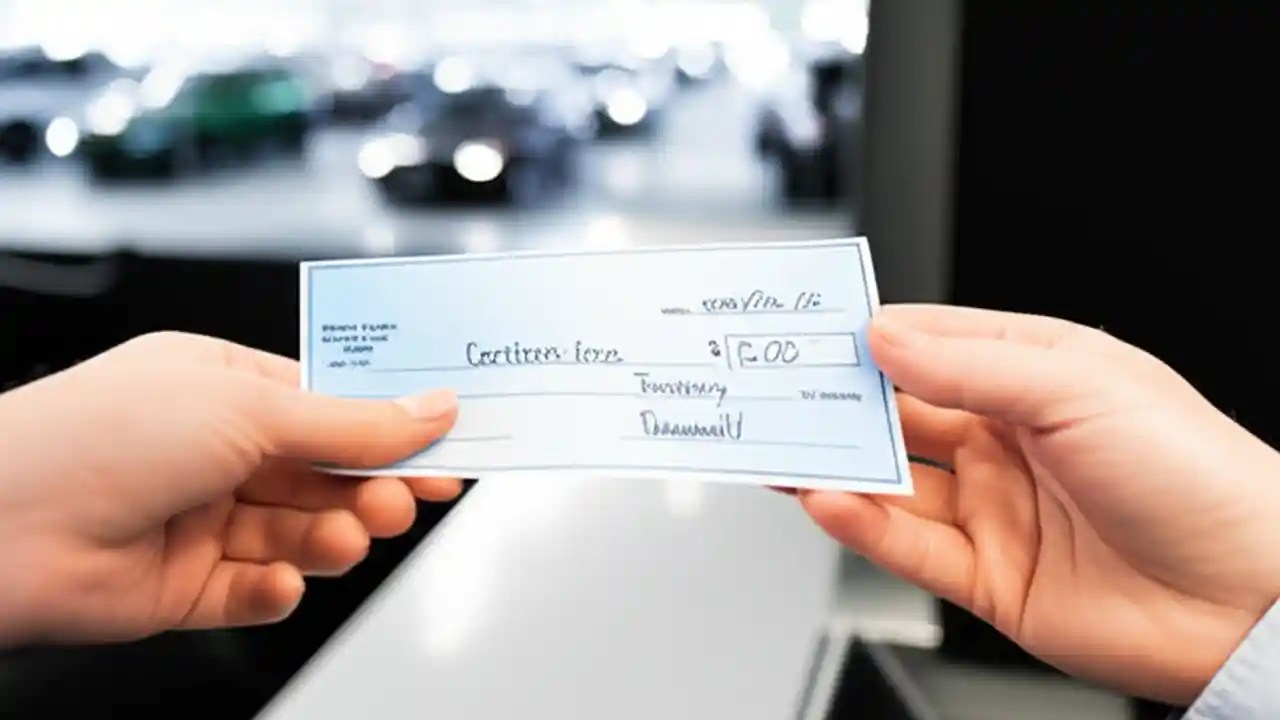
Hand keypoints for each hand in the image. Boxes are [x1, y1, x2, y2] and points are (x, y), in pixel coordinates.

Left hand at [0, 332, 460, 644]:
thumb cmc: (100, 437)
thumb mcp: (249, 409)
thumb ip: (351, 422)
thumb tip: (432, 409)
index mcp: (225, 387)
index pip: (332, 404)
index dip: (392, 425)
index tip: (449, 441)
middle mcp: (216, 451)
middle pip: (325, 474)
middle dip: (370, 487)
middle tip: (409, 497)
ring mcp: (202, 519)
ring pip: (300, 534)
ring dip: (332, 537)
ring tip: (344, 538)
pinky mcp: (187, 585)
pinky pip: (257, 590)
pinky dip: (277, 589)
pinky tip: (277, 581)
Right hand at [799, 305, 1279, 703]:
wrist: (1252, 599)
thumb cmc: (1197, 475)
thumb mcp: (1077, 388)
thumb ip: (968, 365)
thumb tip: (882, 336)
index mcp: (1035, 376)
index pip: (929, 344)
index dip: (867, 337)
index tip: (809, 331)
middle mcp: (1009, 439)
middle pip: (898, 414)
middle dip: (836, 403)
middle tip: (774, 390)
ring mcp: (997, 508)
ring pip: (893, 482)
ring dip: (836, 466)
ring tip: (782, 450)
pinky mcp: (990, 576)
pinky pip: (909, 546)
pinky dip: (863, 524)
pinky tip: (831, 501)